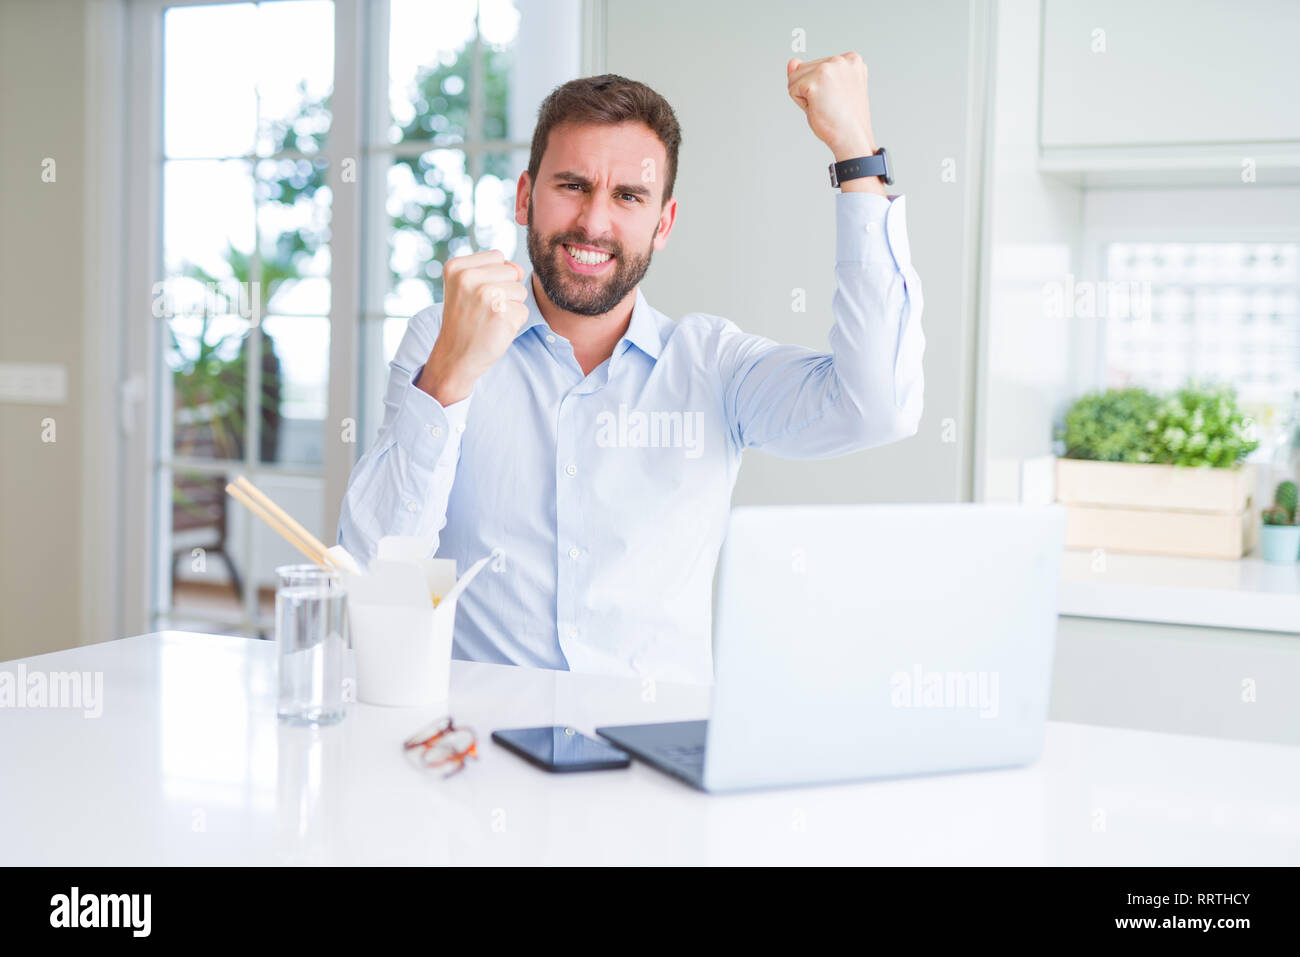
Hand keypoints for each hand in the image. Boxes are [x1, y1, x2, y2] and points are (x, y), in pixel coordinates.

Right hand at [418, 250, 527, 404]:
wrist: (455, 356)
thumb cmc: (464, 320)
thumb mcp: (465, 287)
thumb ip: (491, 269)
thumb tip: (519, 269)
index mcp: (457, 267)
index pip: (498, 257)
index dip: (494, 277)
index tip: (476, 295)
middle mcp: (468, 278)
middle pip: (513, 271)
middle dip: (505, 290)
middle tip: (484, 309)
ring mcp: (486, 295)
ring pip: (521, 291)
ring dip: (511, 307)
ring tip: (489, 318)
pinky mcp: (502, 314)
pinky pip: (524, 311)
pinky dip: (514, 322)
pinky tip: (495, 329)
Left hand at [787, 52, 885, 193]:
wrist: (852, 138)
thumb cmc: (843, 120)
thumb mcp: (827, 91)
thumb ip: (809, 73)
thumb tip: (792, 62)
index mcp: (851, 60)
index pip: (816, 67)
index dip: (819, 88)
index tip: (837, 100)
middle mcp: (842, 59)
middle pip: (803, 69)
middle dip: (809, 91)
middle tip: (830, 105)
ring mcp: (830, 67)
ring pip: (795, 77)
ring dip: (804, 97)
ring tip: (825, 106)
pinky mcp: (818, 78)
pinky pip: (792, 89)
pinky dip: (801, 104)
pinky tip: (819, 108)